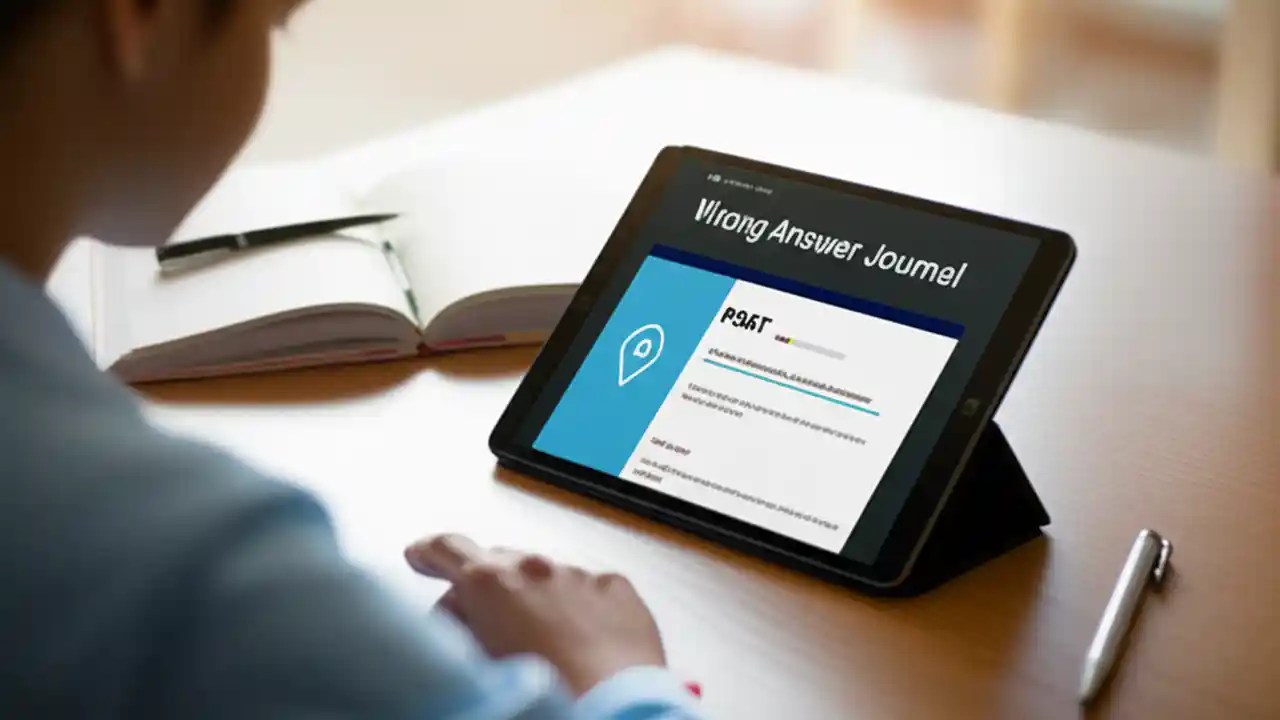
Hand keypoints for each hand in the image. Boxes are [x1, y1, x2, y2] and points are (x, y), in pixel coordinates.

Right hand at [405, 534, 666, 695]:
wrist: (611, 717)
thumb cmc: (541, 703)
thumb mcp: (473, 665)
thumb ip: (459, 633)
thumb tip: (458, 625)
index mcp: (490, 584)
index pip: (448, 549)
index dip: (430, 553)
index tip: (422, 554)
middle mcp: (535, 569)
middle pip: (498, 565)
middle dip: (487, 590)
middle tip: (482, 629)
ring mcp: (581, 577)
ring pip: (546, 577)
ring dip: (536, 601)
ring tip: (539, 647)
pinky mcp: (619, 593)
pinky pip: (589, 590)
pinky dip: (579, 608)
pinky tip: (580, 642)